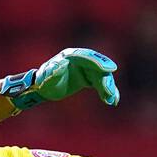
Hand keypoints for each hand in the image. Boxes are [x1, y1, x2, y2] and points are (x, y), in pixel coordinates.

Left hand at [1, 47, 119, 111]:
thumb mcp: (44, 77)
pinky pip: (101, 84)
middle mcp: (81, 60)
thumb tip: (59, 66)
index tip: (109, 69)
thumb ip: (51, 71)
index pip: (86, 56)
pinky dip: (107, 92)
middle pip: (97, 67)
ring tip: (112, 99)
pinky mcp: (90, 78)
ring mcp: (86, 69)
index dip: (98, 62)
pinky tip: (113, 101)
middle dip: (105, 78)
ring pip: (102, 76)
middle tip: (110, 91)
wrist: (45, 88)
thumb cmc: (43, 81)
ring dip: (108, 87)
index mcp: (70, 55)